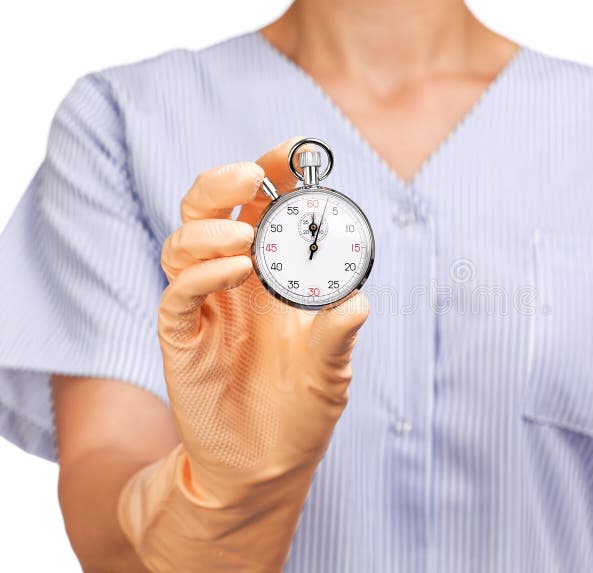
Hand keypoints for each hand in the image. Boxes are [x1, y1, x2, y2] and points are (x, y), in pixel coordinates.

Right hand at [157, 136, 369, 500]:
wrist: (264, 467)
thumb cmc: (300, 412)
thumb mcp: (330, 372)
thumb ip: (338, 336)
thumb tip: (358, 301)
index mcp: (271, 277)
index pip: (263, 209)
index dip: (274, 176)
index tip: (296, 151)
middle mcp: (233, 283)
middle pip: (211, 210)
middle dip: (226, 181)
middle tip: (251, 172)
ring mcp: (203, 308)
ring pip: (184, 243)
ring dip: (212, 228)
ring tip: (245, 236)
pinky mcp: (181, 339)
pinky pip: (178, 294)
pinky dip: (201, 274)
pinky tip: (232, 270)